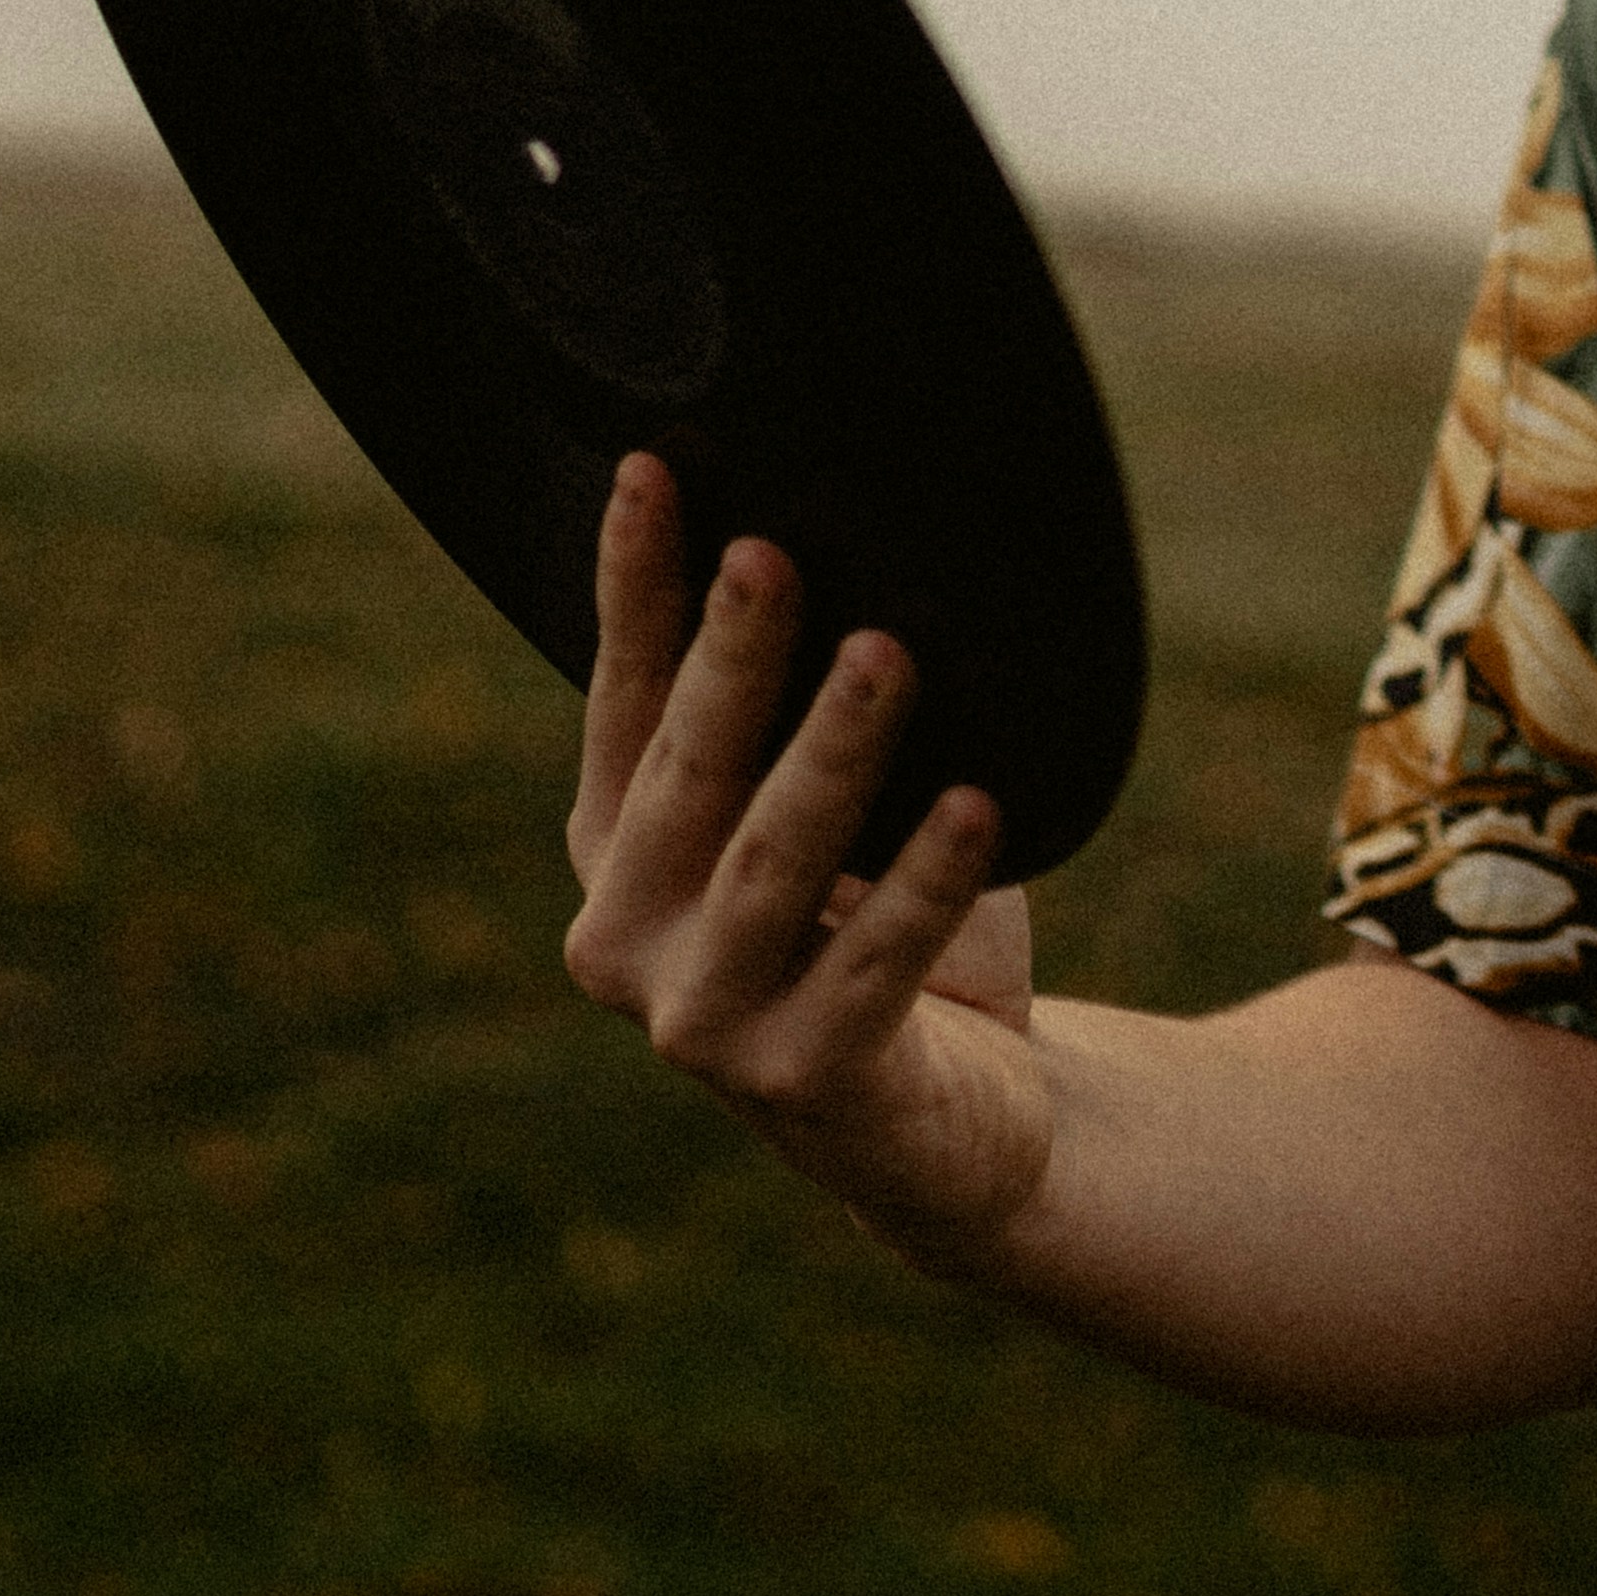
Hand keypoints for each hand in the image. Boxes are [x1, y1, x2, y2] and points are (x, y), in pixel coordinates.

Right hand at [558, 453, 1053, 1266]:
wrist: (953, 1126)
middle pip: (690, 769)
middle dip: (733, 656)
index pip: (623, 697)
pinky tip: (978, 805)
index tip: (656, 469)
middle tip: (774, 549)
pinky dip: (927, 884)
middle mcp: (625, 936)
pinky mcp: (799, 1085)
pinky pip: (874, 966)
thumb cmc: (889, 929)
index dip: (634, 588)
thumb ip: (810, 715)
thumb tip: (865, 536)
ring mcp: (700, 1020)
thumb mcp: (841, 812)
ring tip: (888, 653)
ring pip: (775, 861)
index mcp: (618, 849)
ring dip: (833, 753)